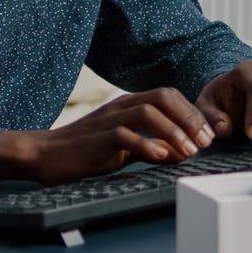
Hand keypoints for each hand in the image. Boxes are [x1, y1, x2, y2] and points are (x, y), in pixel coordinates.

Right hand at [0, 88, 215, 185]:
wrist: (44, 155)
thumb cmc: (85, 152)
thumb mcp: (123, 147)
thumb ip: (151, 145)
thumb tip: (182, 152)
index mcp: (127, 104)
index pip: (168, 95)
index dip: (191, 112)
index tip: (208, 134)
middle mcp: (120, 106)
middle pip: (163, 96)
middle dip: (189, 117)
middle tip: (205, 141)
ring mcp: (107, 120)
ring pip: (148, 112)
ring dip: (173, 131)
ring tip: (189, 151)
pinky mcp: (96, 138)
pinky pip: (125, 135)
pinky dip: (146, 145)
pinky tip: (161, 157)